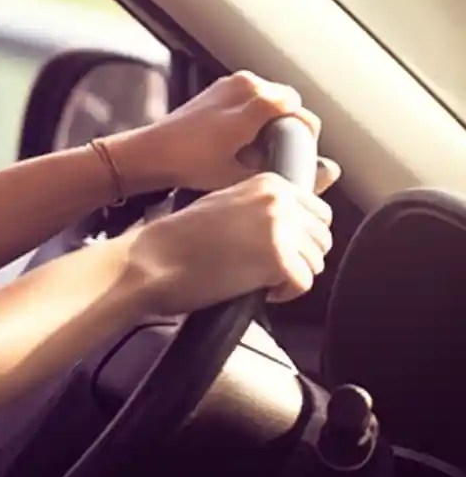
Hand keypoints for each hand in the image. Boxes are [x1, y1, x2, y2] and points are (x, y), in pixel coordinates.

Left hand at [117, 71, 338, 192]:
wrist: (149, 152)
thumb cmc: (191, 165)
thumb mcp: (241, 174)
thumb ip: (286, 169)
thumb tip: (330, 170)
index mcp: (255, 101)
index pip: (300, 113)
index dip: (302, 138)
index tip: (291, 158)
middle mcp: (246, 84)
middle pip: (286, 105)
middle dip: (284, 129)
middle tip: (270, 157)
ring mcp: (231, 81)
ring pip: (270, 101)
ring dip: (268, 123)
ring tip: (252, 150)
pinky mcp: (220, 86)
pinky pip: (252, 98)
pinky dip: (252, 116)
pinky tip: (238, 140)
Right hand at [126, 171, 337, 315]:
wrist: (154, 259)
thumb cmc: (181, 237)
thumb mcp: (227, 204)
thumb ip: (265, 205)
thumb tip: (303, 216)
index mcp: (269, 183)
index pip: (319, 211)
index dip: (300, 237)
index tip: (275, 248)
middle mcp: (279, 200)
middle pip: (322, 238)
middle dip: (300, 257)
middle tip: (267, 267)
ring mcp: (280, 228)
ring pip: (316, 262)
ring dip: (291, 276)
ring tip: (257, 277)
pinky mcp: (277, 259)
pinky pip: (304, 284)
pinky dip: (284, 294)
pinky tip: (259, 290)